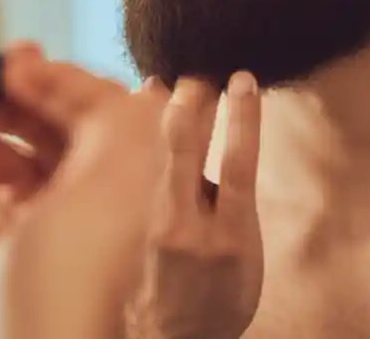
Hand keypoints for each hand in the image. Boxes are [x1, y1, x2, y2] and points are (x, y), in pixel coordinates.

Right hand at [0, 44, 171, 338]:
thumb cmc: (85, 268)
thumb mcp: (112, 160)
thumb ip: (93, 100)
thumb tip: (39, 62)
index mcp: (125, 174)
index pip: (88, 108)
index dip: (52, 78)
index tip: (17, 58)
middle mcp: (85, 195)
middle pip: (39, 124)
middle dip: (0, 100)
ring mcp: (38, 219)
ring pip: (1, 150)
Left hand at [125, 72, 263, 338]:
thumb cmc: (219, 298)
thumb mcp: (246, 257)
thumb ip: (234, 206)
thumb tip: (222, 148)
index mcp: (230, 237)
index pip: (237, 164)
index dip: (242, 117)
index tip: (243, 79)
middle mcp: (186, 229)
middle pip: (184, 146)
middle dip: (192, 100)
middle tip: (201, 71)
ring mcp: (147, 227)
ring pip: (151, 153)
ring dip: (160, 113)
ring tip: (169, 84)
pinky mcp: (123, 228)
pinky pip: (126, 169)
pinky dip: (135, 136)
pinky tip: (142, 113)